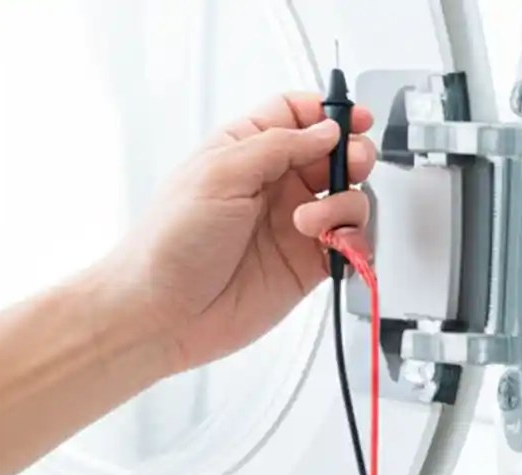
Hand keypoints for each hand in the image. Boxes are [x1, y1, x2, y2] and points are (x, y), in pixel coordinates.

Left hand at [104, 92, 376, 374]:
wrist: (164, 313)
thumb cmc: (171, 243)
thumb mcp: (219, 173)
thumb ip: (278, 145)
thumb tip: (327, 131)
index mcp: (247, 151)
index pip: (297, 114)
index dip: (328, 112)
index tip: (353, 120)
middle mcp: (275, 184)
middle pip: (334, 153)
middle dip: (353, 155)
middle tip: (351, 166)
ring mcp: (295, 223)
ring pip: (350, 198)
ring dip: (346, 204)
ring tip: (313, 224)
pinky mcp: (310, 263)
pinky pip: (352, 243)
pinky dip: (356, 242)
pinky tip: (334, 247)